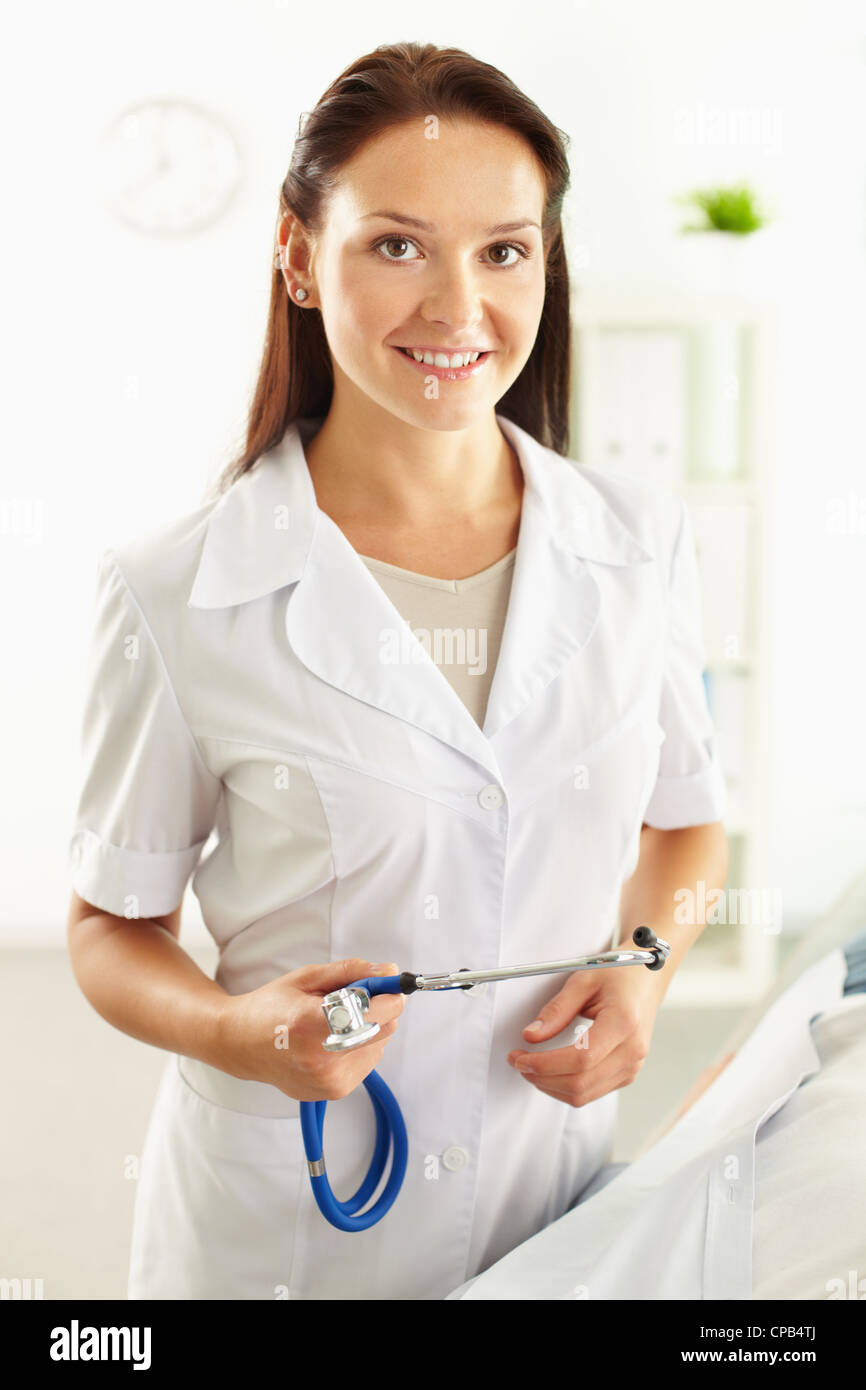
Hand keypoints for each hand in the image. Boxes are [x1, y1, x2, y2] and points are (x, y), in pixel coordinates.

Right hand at [215, 958, 405, 1101]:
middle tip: (353, 999)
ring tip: (334, 1023)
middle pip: (384, 1028)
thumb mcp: (307, 978)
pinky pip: (367, 1062)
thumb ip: (351, 972)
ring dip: (368, 1029)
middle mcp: (322, 1059)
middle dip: (378, 1009)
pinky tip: (332, 1041)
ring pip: (379, 1045)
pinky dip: (359, 1047)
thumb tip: (390, 971)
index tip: (386, 983)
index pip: (378, 1011)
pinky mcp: (332, 1092)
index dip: (388, 994)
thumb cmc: (270, 1006)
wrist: (240, 1045)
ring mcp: (328, 1081)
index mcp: (313, 1025)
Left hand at [506, 963, 663, 1106]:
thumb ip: (556, 1010)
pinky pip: (592, 1092)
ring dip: (550, 1086)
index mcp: (624, 1024)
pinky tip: (551, 1071)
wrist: (646, 981)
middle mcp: (633, 1051)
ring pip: (584, 1095)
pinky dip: (565, 1087)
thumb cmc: (618, 976)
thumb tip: (531, 1036)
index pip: (581, 1059)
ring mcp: (632, 1066)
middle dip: (541, 1077)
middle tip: (518, 1061)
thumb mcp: (583, 981)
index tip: (519, 1056)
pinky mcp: (627, 1074)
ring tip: (530, 1067)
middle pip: (580, 1083)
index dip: (545, 1064)